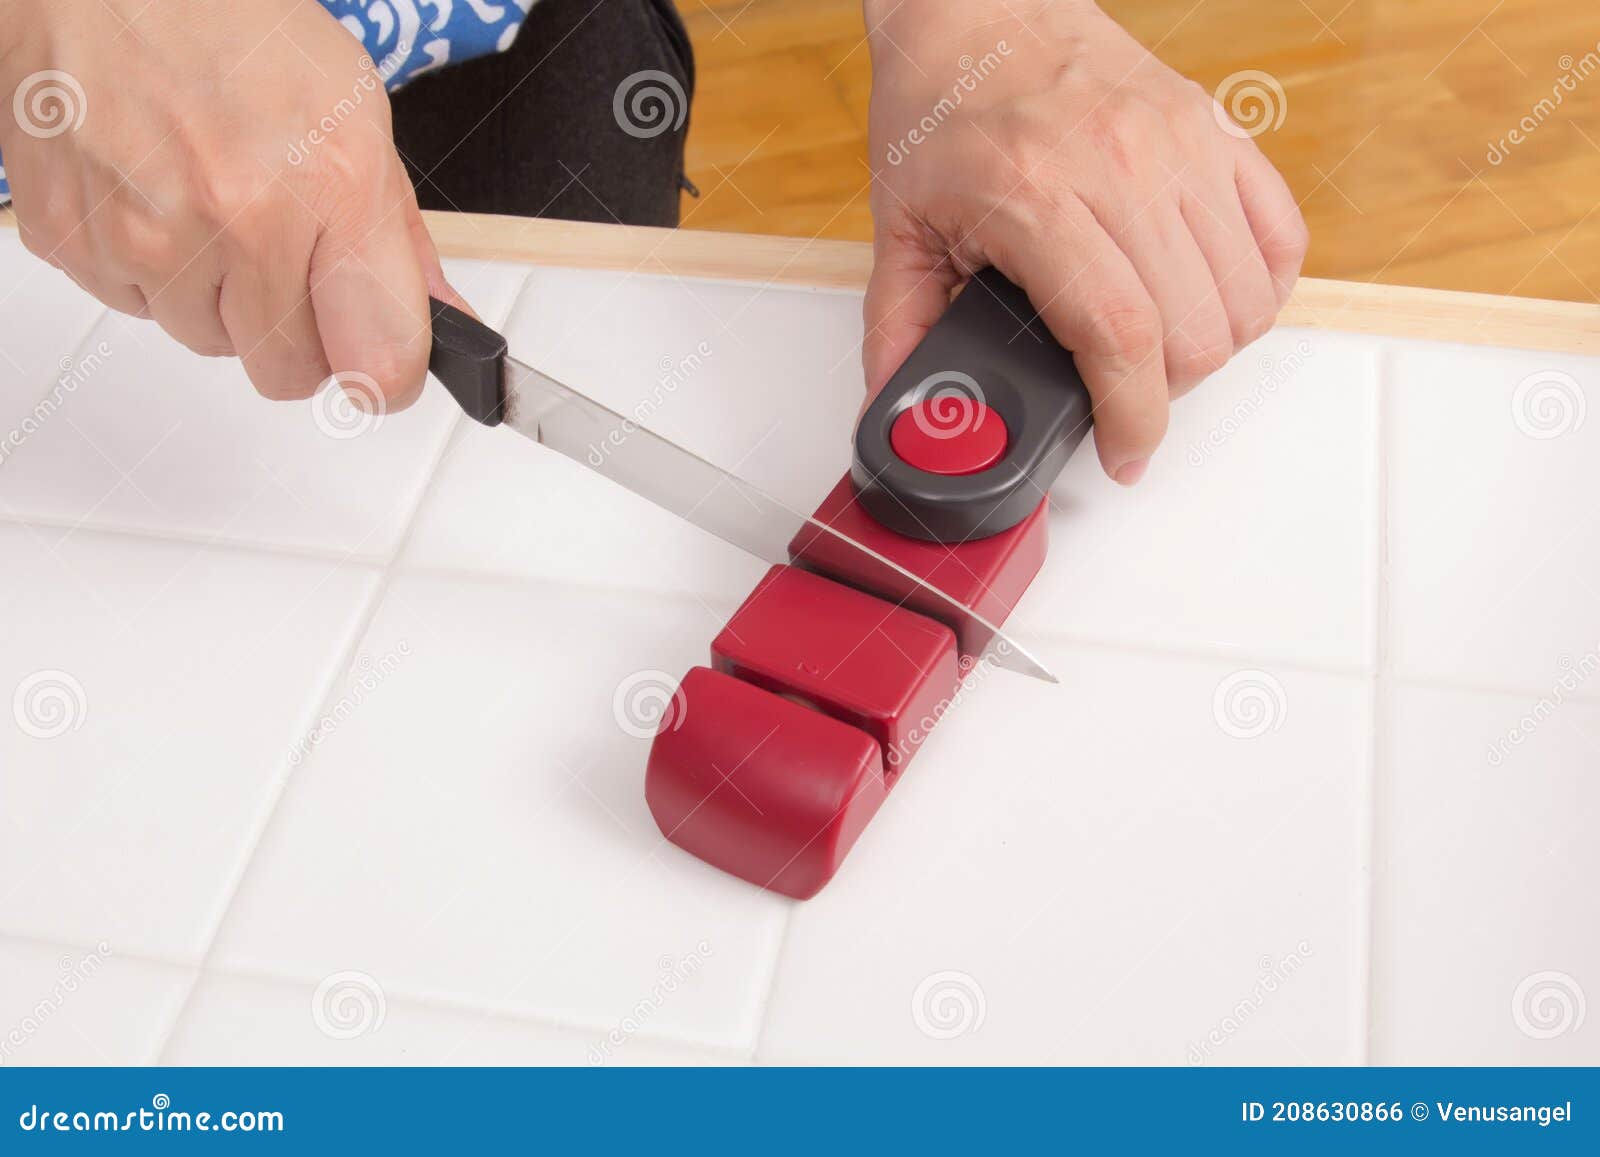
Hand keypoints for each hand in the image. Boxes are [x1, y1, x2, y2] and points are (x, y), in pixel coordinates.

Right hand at [0, 0, 459, 407]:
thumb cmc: (229, 29)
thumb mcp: (354, 114)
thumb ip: (399, 237)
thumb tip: (442, 318)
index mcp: (329, 185)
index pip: (378, 361)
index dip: (385, 375)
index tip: (383, 364)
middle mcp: (239, 219)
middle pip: (288, 371)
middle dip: (299, 336)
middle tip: (291, 263)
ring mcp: (148, 237)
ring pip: (210, 343)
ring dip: (222, 301)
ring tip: (216, 209)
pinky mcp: (74, 243)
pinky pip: (138, 310)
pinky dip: (155, 274)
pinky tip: (162, 201)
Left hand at [862, 0, 1307, 483]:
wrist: (980, 9)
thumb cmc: (941, 109)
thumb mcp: (898, 230)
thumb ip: (897, 333)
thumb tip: (898, 416)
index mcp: (1036, 195)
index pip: (1121, 335)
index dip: (1134, 418)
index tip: (1124, 452)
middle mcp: (1122, 165)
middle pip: (1195, 331)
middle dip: (1163, 394)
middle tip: (1123, 396)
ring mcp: (1181, 144)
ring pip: (1246, 296)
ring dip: (1211, 349)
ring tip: (1157, 352)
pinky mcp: (1217, 130)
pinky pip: (1280, 236)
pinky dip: (1259, 289)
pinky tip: (1209, 300)